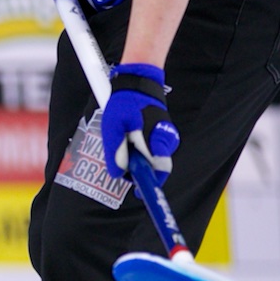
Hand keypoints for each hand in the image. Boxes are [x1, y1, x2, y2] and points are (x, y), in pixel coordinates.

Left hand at [101, 63, 179, 183]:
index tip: (141, 195)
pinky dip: (140, 153)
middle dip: (137, 170)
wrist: (138, 85)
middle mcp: (165, 142)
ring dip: (137, 160)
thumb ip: (115, 152)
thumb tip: (118, 173)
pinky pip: (152, 153)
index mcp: (155, 140)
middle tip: (122, 161)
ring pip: (152, 161)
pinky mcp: (163, 137)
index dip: (151, 185)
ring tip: (124, 143)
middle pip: (153, 169)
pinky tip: (131, 141)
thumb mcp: (113, 127)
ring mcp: (166, 139)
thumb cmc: (124, 105)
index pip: (159, 170)